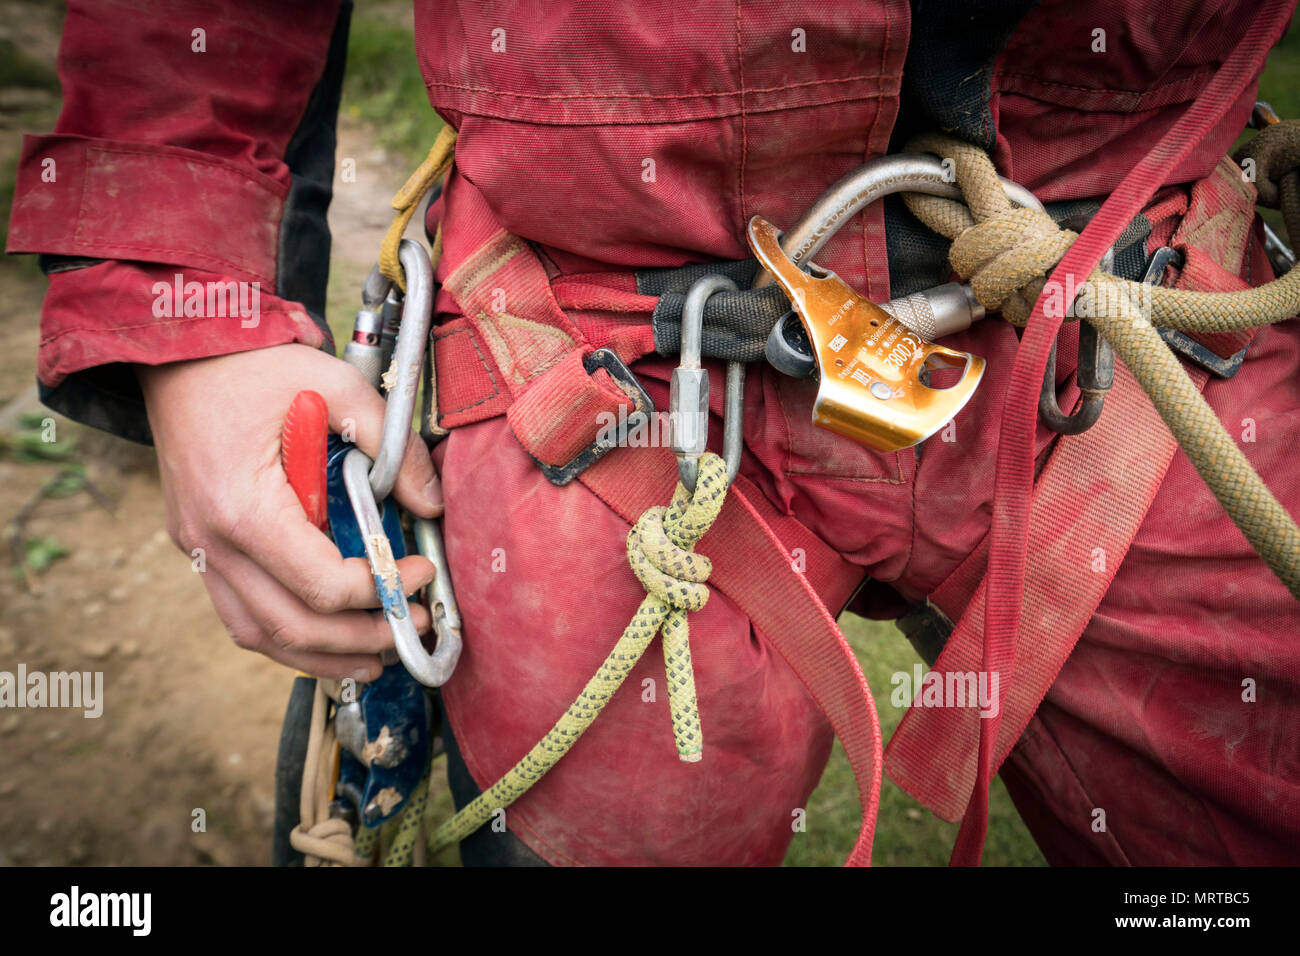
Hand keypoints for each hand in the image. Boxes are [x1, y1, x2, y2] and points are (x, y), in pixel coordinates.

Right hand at [137, 343, 440, 680]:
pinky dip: (286, 635)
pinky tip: (326, 636)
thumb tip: (431, 504)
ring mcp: (198, 548)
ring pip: (258, 634)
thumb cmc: (254, 368)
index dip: (380, 589)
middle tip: (411, 628)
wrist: (181, 352)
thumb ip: (390, 445)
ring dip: (320, 656)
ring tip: (375, 657)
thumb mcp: (336, 385)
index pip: (321, 585)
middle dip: (361, 638)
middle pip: (291, 627)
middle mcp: (212, 541)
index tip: (420, 571)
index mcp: (243, 507)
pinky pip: (240, 613)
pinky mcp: (199, 546)